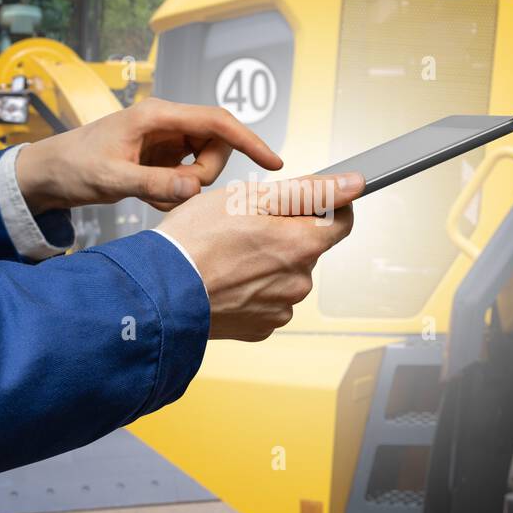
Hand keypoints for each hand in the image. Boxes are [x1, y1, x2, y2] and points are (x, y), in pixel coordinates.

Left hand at [14, 97, 282, 212]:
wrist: (49, 173)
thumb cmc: (74, 167)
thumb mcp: (112, 180)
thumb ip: (155, 184)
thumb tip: (195, 187)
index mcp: (157, 116)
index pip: (217, 122)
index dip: (249, 140)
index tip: (273, 162)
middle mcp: (166, 122)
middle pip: (216, 145)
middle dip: (204, 175)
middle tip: (173, 192)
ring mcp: (166, 139)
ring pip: (204, 163)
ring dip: (188, 186)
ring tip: (152, 195)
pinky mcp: (163, 155)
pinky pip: (188, 175)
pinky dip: (176, 191)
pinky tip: (149, 195)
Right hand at [157, 173, 363, 340]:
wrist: (159, 292)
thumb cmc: (196, 240)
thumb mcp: (252, 197)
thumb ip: (310, 190)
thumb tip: (353, 185)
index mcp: (302, 245)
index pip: (341, 221)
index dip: (326, 205)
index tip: (306, 200)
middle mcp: (299, 282)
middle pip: (307, 248)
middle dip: (285, 234)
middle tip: (245, 227)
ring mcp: (280, 308)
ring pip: (285, 275)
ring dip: (266, 263)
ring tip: (228, 256)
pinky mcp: (259, 327)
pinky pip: (266, 301)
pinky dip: (252, 289)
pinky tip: (227, 280)